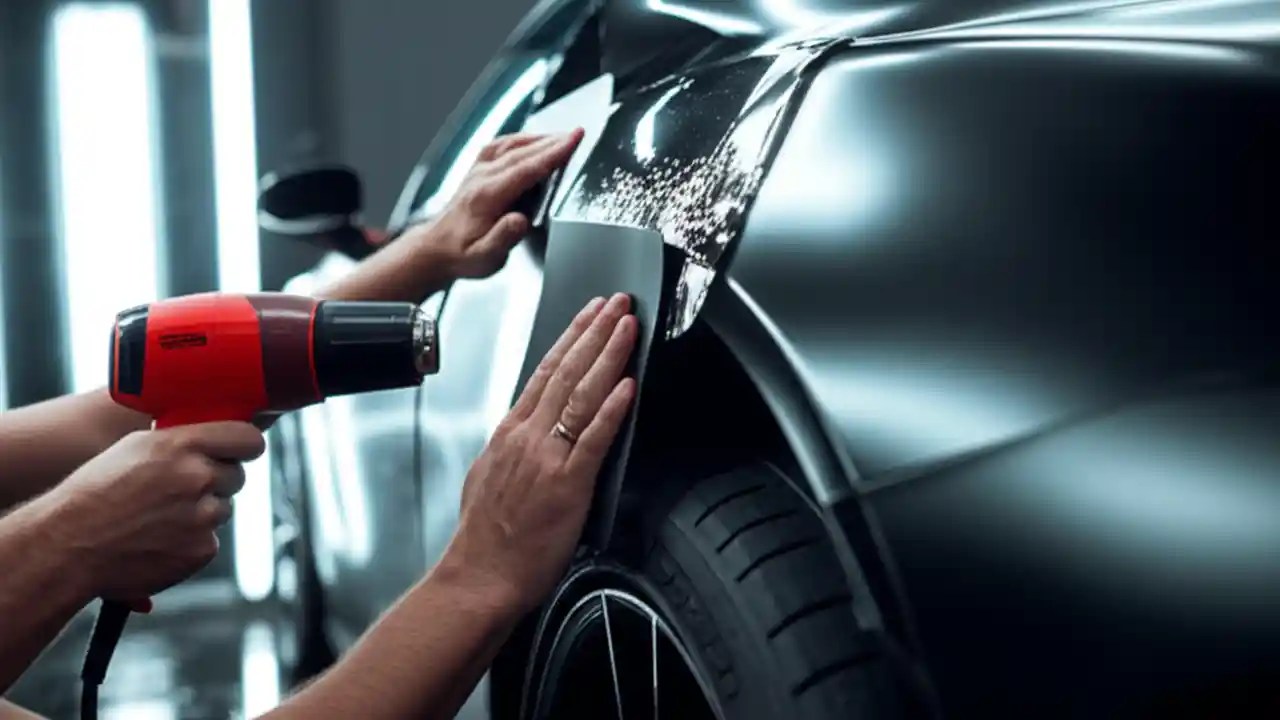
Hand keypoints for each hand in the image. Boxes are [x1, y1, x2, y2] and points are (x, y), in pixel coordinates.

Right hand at [47, 422, 263, 600]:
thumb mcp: (136, 447)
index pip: (248, 438)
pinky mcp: (202, 550)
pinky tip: (159, 539)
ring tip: (159, 516)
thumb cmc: (95, 493)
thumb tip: (217, 437)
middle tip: (181, 489)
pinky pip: (210, 539)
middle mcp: (197, 478)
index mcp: (181, 445)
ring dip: (201, 511)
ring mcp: (202, 517)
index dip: (245, 445)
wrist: (68, 546)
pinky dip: (191, 541)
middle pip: (236, 475)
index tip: (241, 450)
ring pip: (222, 508)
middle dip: (216, 481)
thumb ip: (183, 440)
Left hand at [424, 129, 584, 279]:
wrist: (435, 249)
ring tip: (564, 136)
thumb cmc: (462, 255)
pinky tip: (533, 139)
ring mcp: (478, 171)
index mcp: (487, 196)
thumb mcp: (484, 258)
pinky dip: (520, 139)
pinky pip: (500, 145)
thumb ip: (503, 238)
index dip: (553, 154)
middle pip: (523, 152)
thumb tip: (521, 221)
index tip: (573, 141)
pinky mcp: (477, 170)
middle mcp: (482, 178)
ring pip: (512, 145)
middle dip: (554, 142)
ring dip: (540, 138)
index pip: (527, 169)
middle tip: (579, 134)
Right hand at [441, 293, 637, 610]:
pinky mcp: (567, 484)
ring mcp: (547, 458)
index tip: (590, 314)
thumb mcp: (489, 476)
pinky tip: (628, 384)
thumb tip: (528, 430)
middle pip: (566, 371)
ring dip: (609, 355)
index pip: (544, 371)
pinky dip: (613, 408)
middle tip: (617, 302)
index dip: (571, 338)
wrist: (479, 577)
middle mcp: (527, 437)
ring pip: (582, 394)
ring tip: (628, 326)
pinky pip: (594, 438)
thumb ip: (513, 448)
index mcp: (509, 433)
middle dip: (595, 332)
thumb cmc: (485, 539)